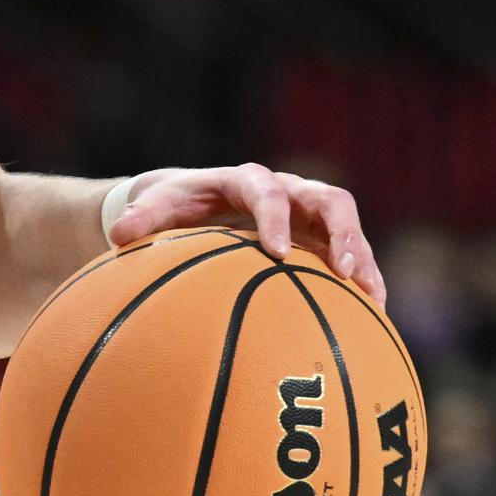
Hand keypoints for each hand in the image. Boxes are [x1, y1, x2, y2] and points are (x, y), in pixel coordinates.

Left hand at [107, 163, 386, 306]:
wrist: (194, 199)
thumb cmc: (175, 203)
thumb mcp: (157, 205)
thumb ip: (141, 217)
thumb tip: (119, 235)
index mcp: (247, 181)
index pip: (267, 192)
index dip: (276, 218)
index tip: (277, 251)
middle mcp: (288, 190)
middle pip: (328, 199)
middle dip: (341, 231)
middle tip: (344, 268)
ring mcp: (309, 213)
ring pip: (348, 226)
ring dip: (363, 257)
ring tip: (373, 297)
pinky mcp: (321, 236)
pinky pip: (351, 253)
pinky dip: (365, 278)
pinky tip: (376, 314)